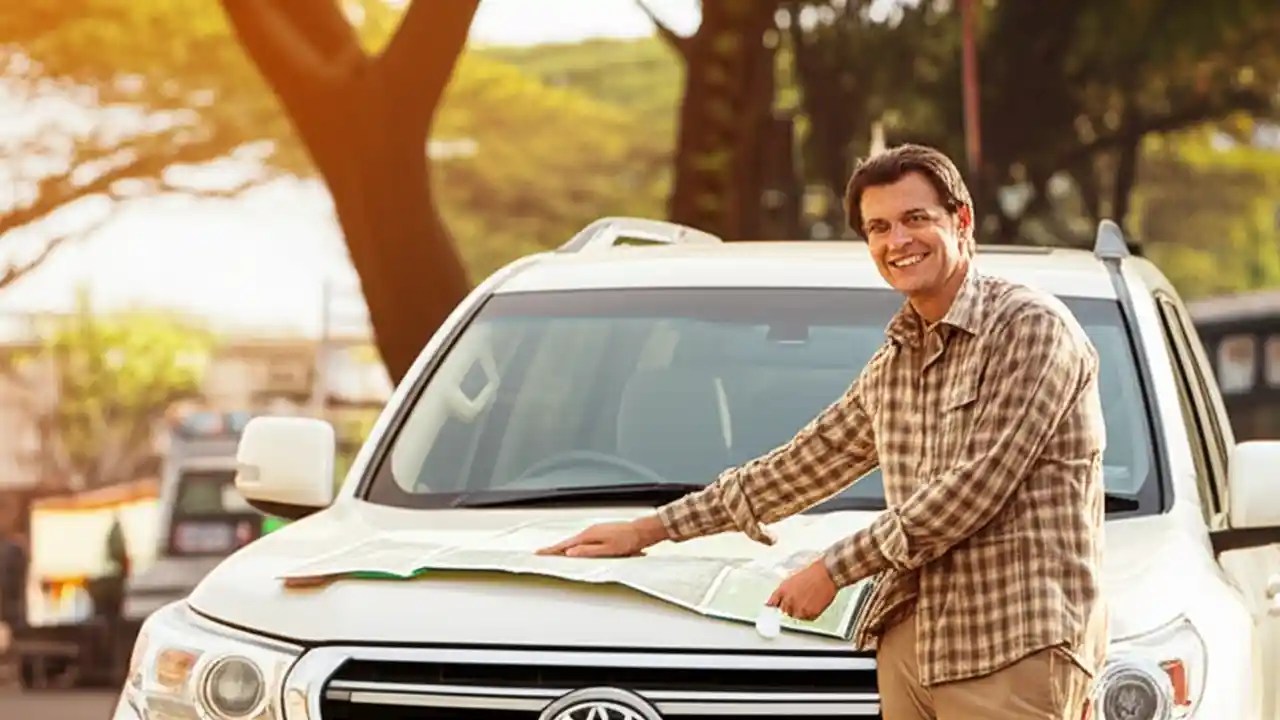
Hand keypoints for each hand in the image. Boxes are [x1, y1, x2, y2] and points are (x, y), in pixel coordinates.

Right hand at [536, 517, 666, 557]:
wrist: (642, 531)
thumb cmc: (628, 541)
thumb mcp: (607, 550)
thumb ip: (587, 551)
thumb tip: (570, 552)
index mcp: (589, 536)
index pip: (565, 545)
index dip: (552, 550)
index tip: (540, 552)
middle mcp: (590, 531)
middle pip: (567, 542)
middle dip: (554, 548)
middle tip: (542, 553)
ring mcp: (595, 530)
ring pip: (575, 541)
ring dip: (564, 546)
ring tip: (555, 553)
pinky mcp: (601, 532)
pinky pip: (582, 540)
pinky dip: (574, 544)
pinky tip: (575, 549)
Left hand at [766, 559, 837, 620]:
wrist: (826, 575)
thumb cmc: (812, 574)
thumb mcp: (791, 580)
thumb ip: (781, 593)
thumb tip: (774, 601)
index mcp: (782, 591)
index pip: (772, 604)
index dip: (773, 607)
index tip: (773, 610)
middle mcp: (789, 601)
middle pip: (783, 611)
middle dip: (789, 608)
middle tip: (799, 600)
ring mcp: (799, 609)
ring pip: (795, 616)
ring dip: (799, 612)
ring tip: (808, 601)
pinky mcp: (810, 614)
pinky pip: (806, 619)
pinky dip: (809, 614)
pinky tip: (813, 604)